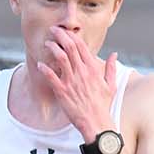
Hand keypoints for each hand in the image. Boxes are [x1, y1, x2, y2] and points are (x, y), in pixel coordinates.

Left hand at [35, 28, 116, 142]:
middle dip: (60, 35)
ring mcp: (72, 81)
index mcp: (93, 69)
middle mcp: (82, 72)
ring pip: (60, 57)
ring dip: (52, 47)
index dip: (72, 35)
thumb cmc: (103, 105)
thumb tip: (114, 54)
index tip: (65, 31)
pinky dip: (44, 68)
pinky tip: (40, 64)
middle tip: (53, 30)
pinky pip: (51, 76)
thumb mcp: (111, 85)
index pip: (81, 46)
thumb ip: (111, 68)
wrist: (96, 123)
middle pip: (70, 46)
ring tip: (47, 43)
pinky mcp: (62, 91)